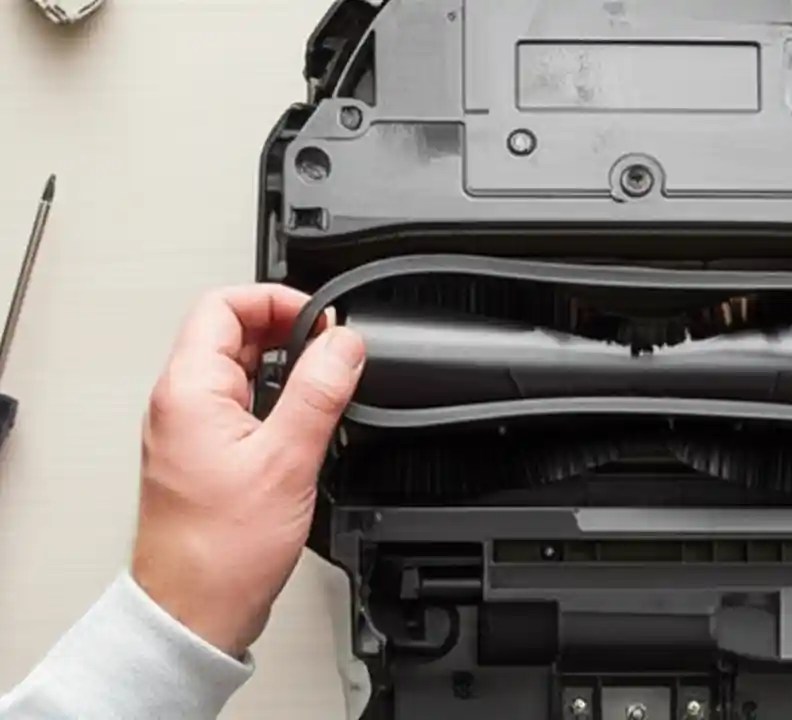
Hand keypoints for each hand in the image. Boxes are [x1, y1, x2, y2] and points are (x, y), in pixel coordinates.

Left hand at [132, 286, 364, 657]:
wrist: (195, 610)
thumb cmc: (221, 550)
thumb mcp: (288, 459)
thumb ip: (320, 392)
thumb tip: (346, 343)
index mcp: (189, 390)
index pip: (224, 305)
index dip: (277, 301)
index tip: (322, 321)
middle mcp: (180, 404)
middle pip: (230, 332)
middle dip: (287, 329)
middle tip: (333, 347)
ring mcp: (189, 430)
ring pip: (237, 369)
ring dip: (284, 364)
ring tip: (326, 380)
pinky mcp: (203, 456)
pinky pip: (239, 404)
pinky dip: (275, 397)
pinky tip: (305, 421)